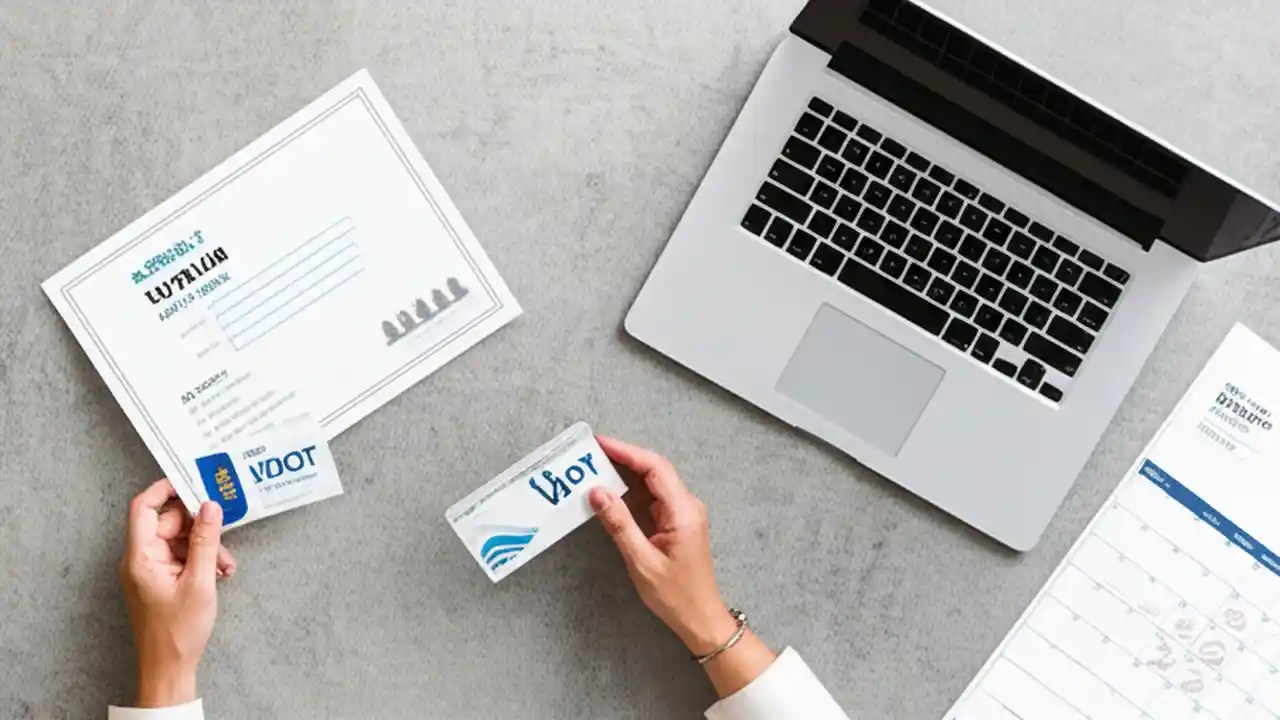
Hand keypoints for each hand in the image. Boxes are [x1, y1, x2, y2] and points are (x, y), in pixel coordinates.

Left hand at [120, 479, 235, 707]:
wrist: (169, 667)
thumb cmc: (177, 632)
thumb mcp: (200, 582)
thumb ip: (206, 541)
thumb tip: (211, 506)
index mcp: (140, 557)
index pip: (144, 508)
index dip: (165, 489)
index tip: (192, 481)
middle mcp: (140, 559)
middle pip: (168, 522)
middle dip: (199, 525)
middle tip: (224, 530)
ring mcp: (149, 569)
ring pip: (179, 540)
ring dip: (206, 545)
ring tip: (226, 564)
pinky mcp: (160, 578)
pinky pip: (181, 556)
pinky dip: (202, 559)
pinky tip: (220, 571)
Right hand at [588, 436, 735, 654]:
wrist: (700, 618)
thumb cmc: (676, 595)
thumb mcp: (641, 561)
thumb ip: (619, 523)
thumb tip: (597, 492)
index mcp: (684, 511)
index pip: (655, 468)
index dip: (627, 452)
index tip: (601, 444)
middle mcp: (687, 506)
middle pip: (654, 470)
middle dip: (623, 458)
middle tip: (592, 452)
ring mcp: (683, 513)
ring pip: (653, 483)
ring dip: (625, 474)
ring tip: (595, 468)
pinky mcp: (676, 522)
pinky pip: (653, 498)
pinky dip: (631, 492)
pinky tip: (611, 492)